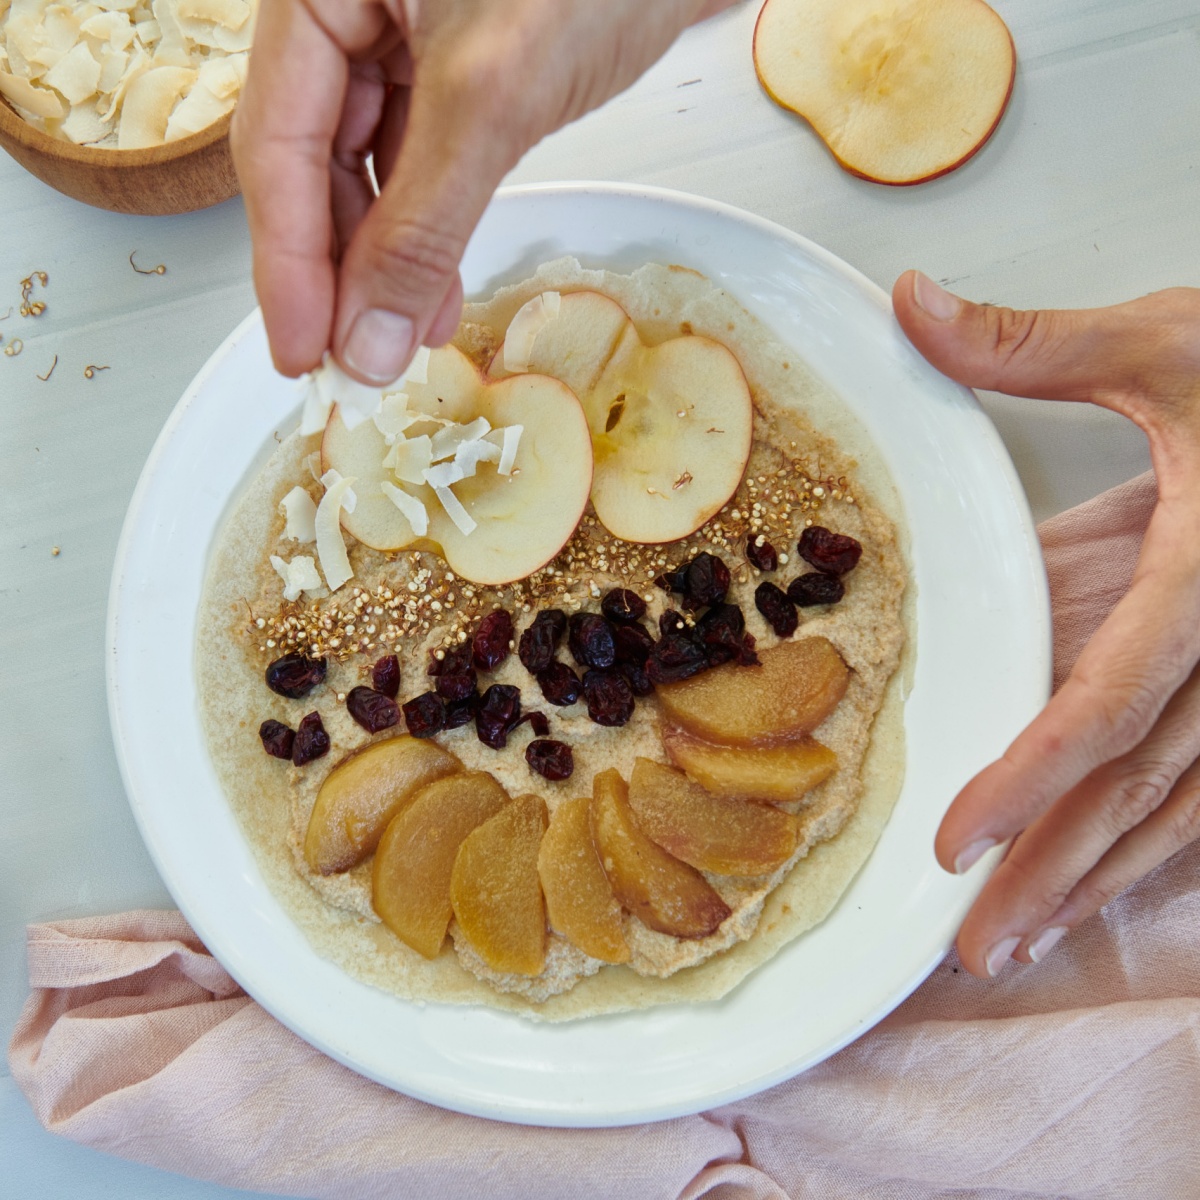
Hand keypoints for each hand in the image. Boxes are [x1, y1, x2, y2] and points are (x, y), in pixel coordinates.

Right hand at [232, 0, 730, 382]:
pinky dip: (431, 228)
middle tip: (351, 361)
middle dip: (338, 272)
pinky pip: (424, 159)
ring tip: (403, 338)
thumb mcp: (492, 97)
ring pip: (369, 168)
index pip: (275, 143)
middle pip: (313, 161)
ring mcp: (404, 32)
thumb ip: (422, 225)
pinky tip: (437, 288)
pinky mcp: (461, 63)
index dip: (286, 264)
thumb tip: (371, 338)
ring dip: (387, 262)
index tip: (303, 353)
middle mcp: (350, 4)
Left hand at [893, 270, 1199, 977]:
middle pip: (1143, 788)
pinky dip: (1153, 838)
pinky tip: (1101, 877)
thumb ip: (1034, 344)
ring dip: (1102, 878)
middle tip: (975, 948)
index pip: (1113, 704)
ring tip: (1023, 944)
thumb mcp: (1173, 344)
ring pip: (1187, 805)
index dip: (1032, 778)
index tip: (958, 839)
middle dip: (1057, 870)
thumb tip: (909, 301)